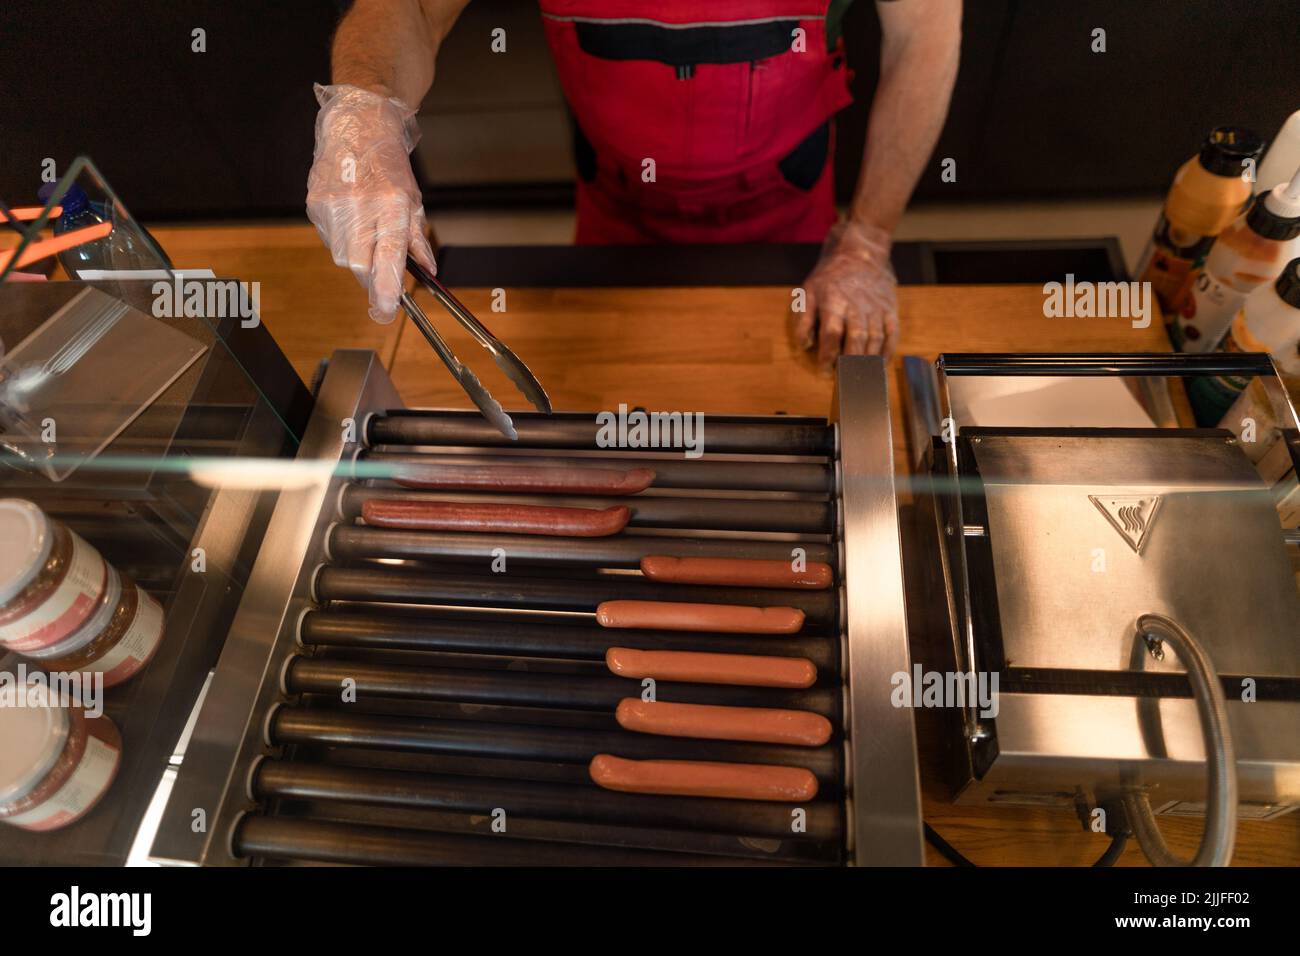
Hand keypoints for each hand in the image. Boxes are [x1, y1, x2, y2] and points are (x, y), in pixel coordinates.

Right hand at [306, 83, 437, 323]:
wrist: (356, 124)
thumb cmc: (387, 162)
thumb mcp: (412, 198)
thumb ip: (417, 238)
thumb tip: (426, 269)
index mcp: (390, 205)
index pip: (387, 260)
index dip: (385, 292)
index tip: (386, 311)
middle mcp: (360, 206)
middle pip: (359, 266)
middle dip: (371, 279)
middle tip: (382, 277)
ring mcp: (333, 206)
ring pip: (343, 257)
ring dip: (358, 257)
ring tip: (367, 231)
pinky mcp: (314, 204)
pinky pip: (329, 239)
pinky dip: (343, 240)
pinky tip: (350, 219)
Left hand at [796, 219, 898, 367]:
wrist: (859, 254)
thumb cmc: (830, 277)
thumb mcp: (807, 292)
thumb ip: (803, 319)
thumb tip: (804, 345)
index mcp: (834, 302)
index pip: (831, 334)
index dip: (828, 355)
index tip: (824, 371)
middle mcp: (857, 307)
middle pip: (856, 339)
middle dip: (850, 362)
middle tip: (844, 379)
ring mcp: (876, 308)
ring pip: (875, 339)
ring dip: (868, 361)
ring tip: (860, 376)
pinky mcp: (890, 309)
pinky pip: (892, 333)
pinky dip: (888, 351)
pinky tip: (880, 364)